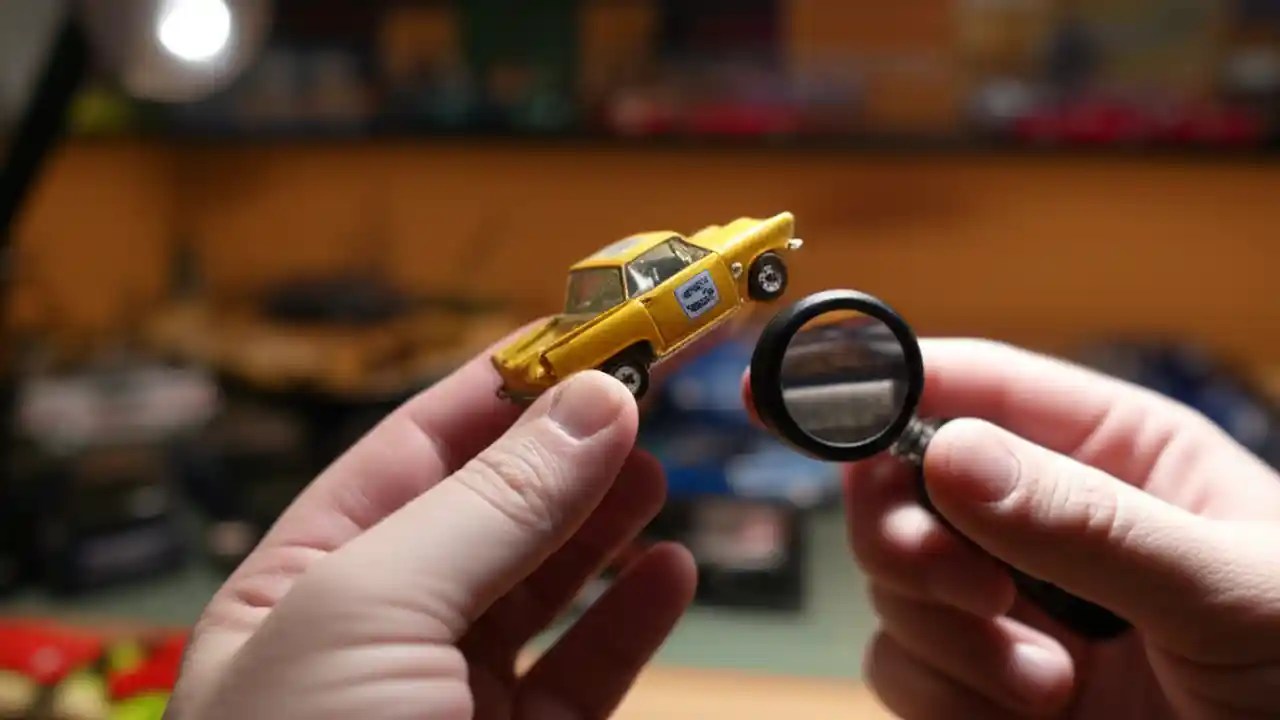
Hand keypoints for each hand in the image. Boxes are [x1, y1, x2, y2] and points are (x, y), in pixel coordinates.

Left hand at [166, 338, 695, 719]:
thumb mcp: (375, 614)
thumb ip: (489, 507)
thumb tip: (593, 402)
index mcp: (305, 580)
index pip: (416, 449)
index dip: (507, 384)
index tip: (593, 329)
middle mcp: (377, 633)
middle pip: (493, 508)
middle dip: (570, 444)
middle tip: (651, 387)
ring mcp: (452, 698)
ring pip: (547, 584)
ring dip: (607, 519)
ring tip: (658, 467)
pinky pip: (587, 667)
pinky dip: (635, 615)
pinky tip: (670, 570)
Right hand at [835, 340, 1279, 717]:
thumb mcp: (1226, 588)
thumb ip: (1089, 523)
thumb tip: (948, 455)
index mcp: (1113, 451)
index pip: (974, 385)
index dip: (875, 381)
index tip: (788, 394)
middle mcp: (1044, 517)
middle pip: (901, 484)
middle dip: (911, 538)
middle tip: (974, 589)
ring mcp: (1009, 603)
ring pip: (891, 583)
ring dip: (952, 639)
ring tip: (1051, 686)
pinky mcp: (982, 683)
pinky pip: (900, 668)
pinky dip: (948, 697)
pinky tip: (1037, 713)